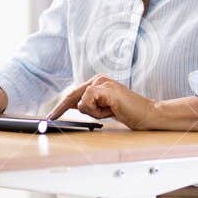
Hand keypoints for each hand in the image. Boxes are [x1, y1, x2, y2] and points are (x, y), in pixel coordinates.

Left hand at [48, 75, 164, 129]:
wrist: (146, 114)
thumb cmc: (128, 112)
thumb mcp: (104, 109)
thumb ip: (91, 105)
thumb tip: (75, 107)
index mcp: (98, 82)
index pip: (75, 93)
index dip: (61, 105)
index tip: (51, 115)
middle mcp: (99, 79)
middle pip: (73, 95)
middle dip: (62, 109)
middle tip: (50, 118)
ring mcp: (102, 82)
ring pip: (80, 101)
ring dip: (93, 112)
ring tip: (109, 112)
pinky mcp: (105, 89)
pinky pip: (88, 100)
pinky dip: (96, 110)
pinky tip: (110, 110)